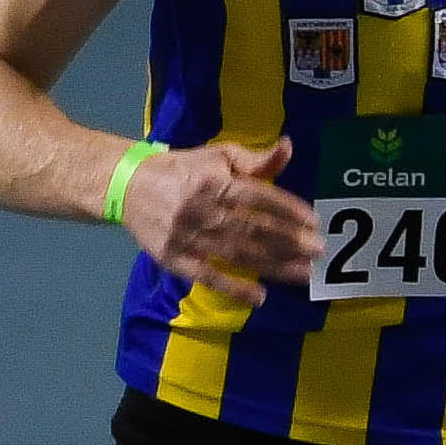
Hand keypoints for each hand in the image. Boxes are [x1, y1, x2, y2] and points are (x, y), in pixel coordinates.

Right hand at [122, 135, 310, 290]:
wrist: (126, 184)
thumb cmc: (183, 170)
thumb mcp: (217, 156)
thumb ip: (255, 159)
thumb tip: (288, 147)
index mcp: (212, 181)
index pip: (256, 196)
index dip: (286, 209)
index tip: (314, 221)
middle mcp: (200, 209)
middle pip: (250, 227)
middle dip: (288, 240)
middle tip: (319, 250)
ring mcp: (185, 237)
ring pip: (236, 253)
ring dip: (274, 265)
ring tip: (305, 273)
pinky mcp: (172, 258)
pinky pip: (206, 277)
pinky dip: (233, 288)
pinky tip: (260, 297)